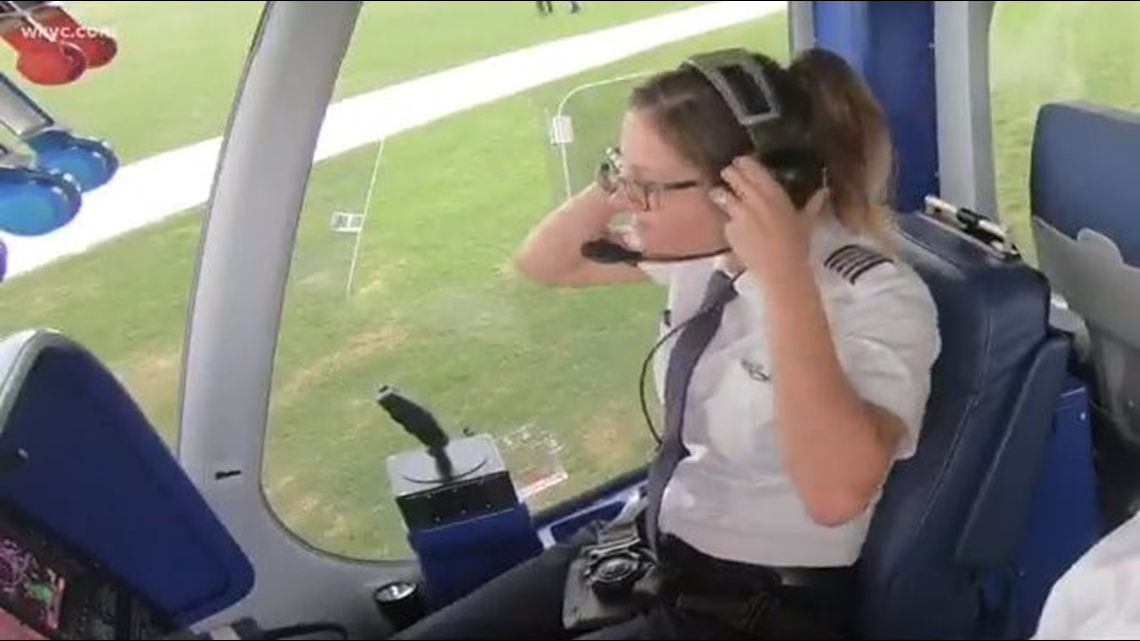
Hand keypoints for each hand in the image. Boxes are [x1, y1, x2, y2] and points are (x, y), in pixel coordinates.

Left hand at [710, 156, 825, 285]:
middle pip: (733, 176)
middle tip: (727, 173)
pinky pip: (725, 220)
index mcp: (773, 192)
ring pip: (722, 194)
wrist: (781, 269)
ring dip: (720, 193)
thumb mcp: (806, 222)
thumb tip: (824, 192)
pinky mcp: (730, 229)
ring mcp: (739, 213)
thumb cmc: (797, 245)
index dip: (744, 163)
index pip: (752, 168)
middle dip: (729, 174)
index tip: (741, 161)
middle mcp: (754, 198)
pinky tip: (731, 224)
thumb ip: (813, 204)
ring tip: (718, 193)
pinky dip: (727, 221)